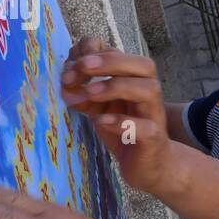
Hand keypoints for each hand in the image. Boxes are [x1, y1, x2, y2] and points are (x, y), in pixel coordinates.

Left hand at [61, 44, 174, 192]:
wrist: (147, 164)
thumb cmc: (123, 130)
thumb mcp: (98, 107)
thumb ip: (84, 91)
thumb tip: (65, 82)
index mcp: (134, 80)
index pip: (120, 53)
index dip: (93, 53)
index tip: (69, 65)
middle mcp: (148, 92)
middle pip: (142, 65)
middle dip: (109, 61)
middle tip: (81, 67)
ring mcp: (153, 114)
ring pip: (147, 89)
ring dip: (116, 86)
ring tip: (89, 93)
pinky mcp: (153, 138)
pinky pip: (144, 126)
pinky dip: (123, 122)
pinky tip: (101, 121)